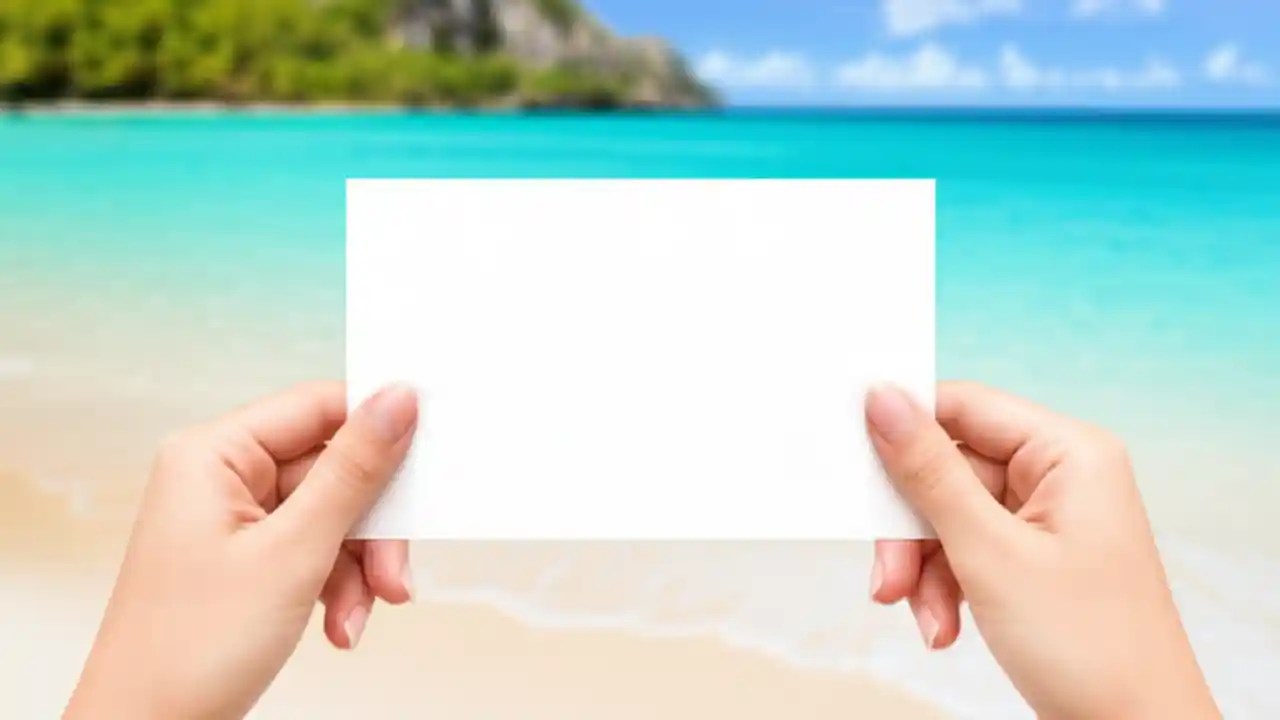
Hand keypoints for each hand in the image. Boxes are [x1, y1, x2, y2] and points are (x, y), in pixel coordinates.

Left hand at [65, 382, 417, 719]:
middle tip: (395, 575)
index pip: (317, 407)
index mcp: (213, 455)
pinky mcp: (246, 560)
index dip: (376, 428)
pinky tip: (340, 628)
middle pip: (333, 470)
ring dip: (358, 569)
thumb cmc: (190, 650)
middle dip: (371, 529)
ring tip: (359, 616)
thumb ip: (353, 471)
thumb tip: (398, 400)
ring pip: (332, 517)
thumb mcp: (294, 553)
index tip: (427, 456)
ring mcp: (233, 521)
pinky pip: (314, 551)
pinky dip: (337, 588)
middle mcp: (220, 478)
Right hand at [866, 382, 1218, 719]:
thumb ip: (929, 471)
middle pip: (947, 468)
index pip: (963, 406)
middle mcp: (1062, 475)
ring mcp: (1049, 518)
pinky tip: (943, 628)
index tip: (852, 456)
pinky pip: (966, 549)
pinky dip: (944, 587)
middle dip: (911, 529)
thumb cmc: (1091, 648)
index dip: (904, 428)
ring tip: (925, 619)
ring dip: (924, 568)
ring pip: (949, 515)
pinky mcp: (1034, 558)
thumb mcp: (989, 554)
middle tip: (887, 576)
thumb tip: (884, 399)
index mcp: (1069, 453)